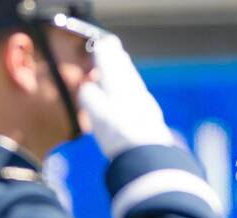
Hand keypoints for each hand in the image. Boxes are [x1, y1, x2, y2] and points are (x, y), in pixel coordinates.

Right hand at [79, 34, 174, 159]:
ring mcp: (143, 103)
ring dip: (125, 70)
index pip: (110, 66)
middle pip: (124, 70)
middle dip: (116, 58)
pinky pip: (138, 93)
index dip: (104, 55)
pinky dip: (132, 86)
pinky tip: (133, 92)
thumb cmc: (119, 136)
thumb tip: (87, 87)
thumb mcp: (98, 115)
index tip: (99, 43)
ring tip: (122, 63)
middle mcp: (133, 92)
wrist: (146, 155)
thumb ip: (91, 98)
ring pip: (133, 81)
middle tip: (112, 46)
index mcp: (119, 89)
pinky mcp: (149, 116)